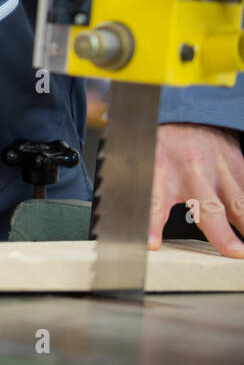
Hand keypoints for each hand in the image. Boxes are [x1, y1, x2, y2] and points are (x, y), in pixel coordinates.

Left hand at [149, 123, 243, 256]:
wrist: (185, 112)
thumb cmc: (161, 143)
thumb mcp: (143, 164)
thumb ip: (143, 196)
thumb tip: (132, 227)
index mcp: (161, 174)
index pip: (152, 203)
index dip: (151, 225)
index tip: (152, 244)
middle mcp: (191, 173)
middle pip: (209, 209)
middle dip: (222, 234)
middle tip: (234, 252)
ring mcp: (218, 170)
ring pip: (238, 202)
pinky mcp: (237, 165)